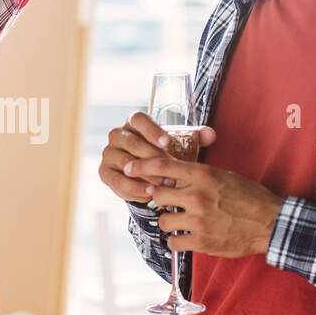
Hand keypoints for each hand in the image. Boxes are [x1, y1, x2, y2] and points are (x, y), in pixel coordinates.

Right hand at [99, 110, 216, 202]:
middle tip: (169, 170)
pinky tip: (149, 194)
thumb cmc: (165, 154)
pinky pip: (116, 182)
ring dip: (143, 175)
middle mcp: (117, 135)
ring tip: (161, 185)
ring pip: (123, 163)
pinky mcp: (105, 173)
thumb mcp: (180, 144)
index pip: (138, 119)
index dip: (152, 130)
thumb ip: (196, 137)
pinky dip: (133, 189)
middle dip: (151, 158)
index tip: (168, 143)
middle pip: (130, 142)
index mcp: (133, 122)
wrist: (148, 173)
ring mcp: (109, 154)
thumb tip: (210, 134)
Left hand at [142, 156, 284, 258]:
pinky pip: (173, 243)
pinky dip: (176, 242)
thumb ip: (198, 177)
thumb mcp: (224, 176)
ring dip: (169, 222)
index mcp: (203, 175)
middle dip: (160, 200)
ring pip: (163, 221)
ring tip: (181, 223)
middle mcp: (197, 196)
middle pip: (157, 195)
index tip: (130, 168)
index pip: (163, 167)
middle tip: (169, 204)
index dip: (142, 166)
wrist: (269, 223)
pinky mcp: (201, 241)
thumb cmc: (249, 197)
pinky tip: (186, 238)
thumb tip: (173, 178)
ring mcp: (197, 220)